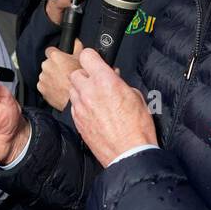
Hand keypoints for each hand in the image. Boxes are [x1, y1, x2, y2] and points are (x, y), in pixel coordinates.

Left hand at [39, 38, 84, 110]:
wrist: (75, 100)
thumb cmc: (80, 81)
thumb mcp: (82, 60)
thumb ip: (77, 47)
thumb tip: (75, 41)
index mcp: (55, 57)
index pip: (50, 50)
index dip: (56, 54)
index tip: (61, 59)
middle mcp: (46, 65)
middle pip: (48, 63)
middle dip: (54, 66)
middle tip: (65, 72)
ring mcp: (43, 77)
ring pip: (46, 74)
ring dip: (52, 76)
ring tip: (63, 82)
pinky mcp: (41, 88)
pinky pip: (44, 85)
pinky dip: (49, 86)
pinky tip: (59, 88)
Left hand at [68, 47, 156, 167]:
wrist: (129, 153)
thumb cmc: (137, 128)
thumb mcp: (136, 97)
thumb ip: (120, 83)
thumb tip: (115, 79)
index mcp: (105, 81)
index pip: (87, 56)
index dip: (92, 57)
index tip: (96, 61)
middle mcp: (89, 91)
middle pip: (76, 73)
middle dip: (86, 76)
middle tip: (97, 82)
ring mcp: (80, 107)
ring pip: (72, 90)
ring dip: (82, 91)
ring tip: (95, 99)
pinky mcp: (77, 121)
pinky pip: (74, 106)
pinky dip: (81, 106)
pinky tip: (93, 112)